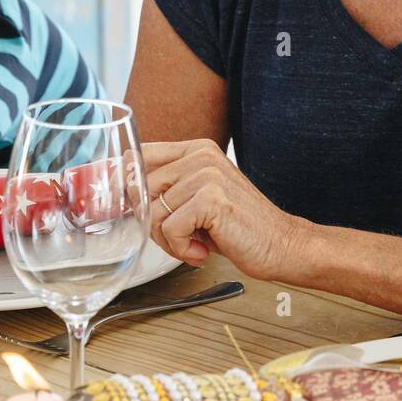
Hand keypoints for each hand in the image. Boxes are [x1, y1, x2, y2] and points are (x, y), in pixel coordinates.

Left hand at [142, 139, 313, 281]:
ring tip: (195, 244)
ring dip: (169, 241)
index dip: (126, 185)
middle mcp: (201, 155)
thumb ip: (167, 189)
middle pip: (140, 189)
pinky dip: (182, 249)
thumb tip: (121, 191)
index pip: (139, 156)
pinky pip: (169, 229)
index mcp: (197, 149)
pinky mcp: (211, 199)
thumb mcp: (197, 200)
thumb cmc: (238, 227)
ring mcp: (207, 174)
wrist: (281, 244)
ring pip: (152, 213)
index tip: (125, 209)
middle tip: (181, 238)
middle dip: (152, 224)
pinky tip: (203, 251)